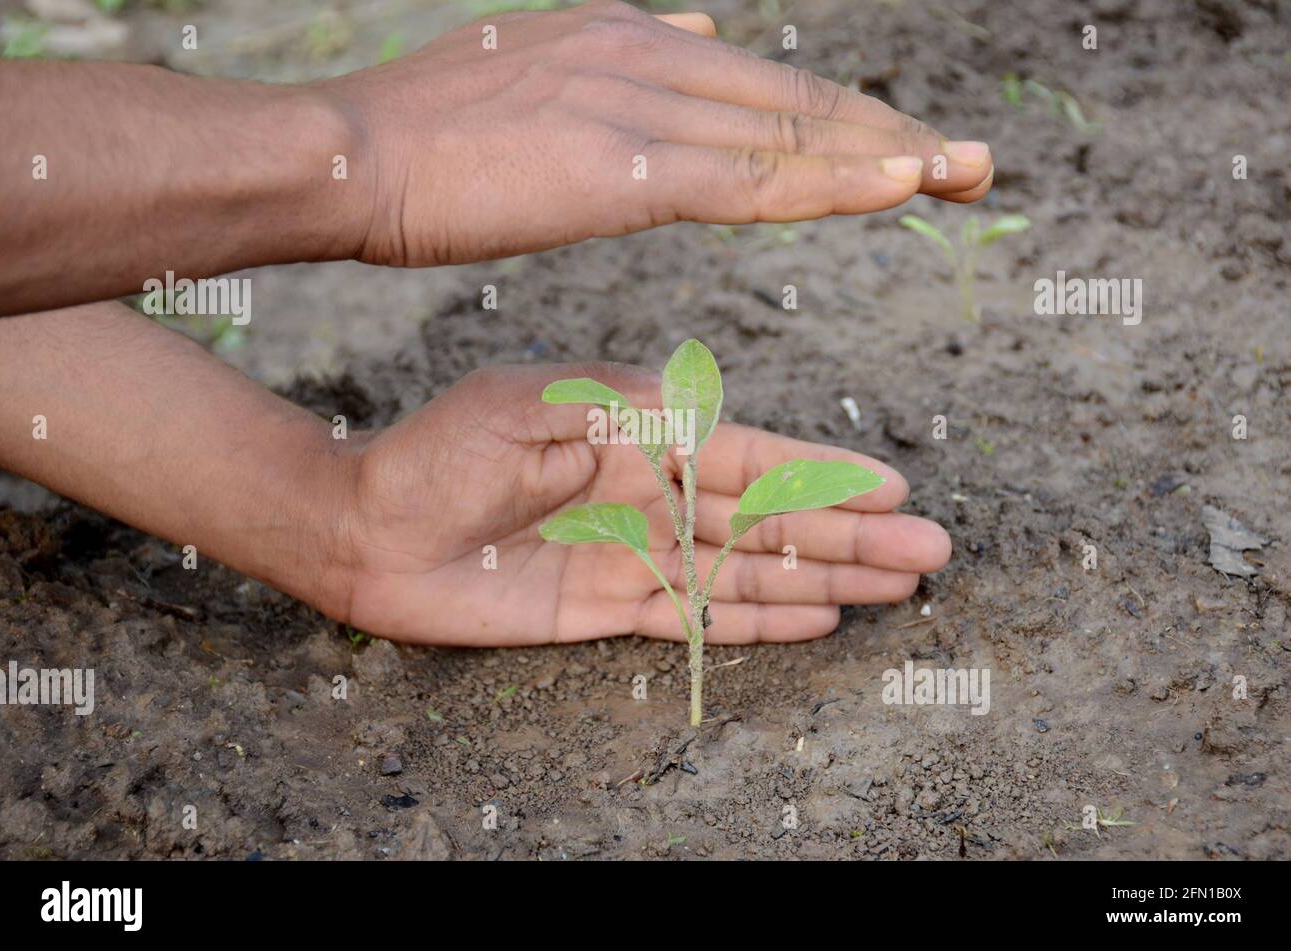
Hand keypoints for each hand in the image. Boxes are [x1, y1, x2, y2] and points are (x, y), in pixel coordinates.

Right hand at [328, 0, 992, 267]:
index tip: (901, 145)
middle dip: (892, 132)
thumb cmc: (420, 140)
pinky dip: (831, 183)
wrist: (347, 153)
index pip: (761, 84)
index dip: (840, 118)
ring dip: (887, 156)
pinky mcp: (627, 167)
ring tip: (966, 177)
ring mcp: (643, 106)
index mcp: (630, 40)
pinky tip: (898, 185)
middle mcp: (651, 54)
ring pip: (792, 134)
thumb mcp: (531, 81)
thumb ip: (618, 70)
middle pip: (800, 99)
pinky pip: (753, 178)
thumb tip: (687, 37)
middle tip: (973, 163)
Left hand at [342, 363, 950, 645]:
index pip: (750, 457)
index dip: (821, 475)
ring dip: (825, 578)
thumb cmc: (443, 452)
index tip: (890, 488)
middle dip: (849, 535)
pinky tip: (817, 621)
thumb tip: (708, 421)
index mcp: (641, 435)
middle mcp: (653, 494)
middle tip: (931, 552)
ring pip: (750, 570)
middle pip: (769, 519)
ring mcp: (638, 552)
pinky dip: (758, 622)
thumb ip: (622, 416)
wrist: (370, 529)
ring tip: (897, 588)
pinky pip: (699, 617)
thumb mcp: (530, 405)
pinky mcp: (611, 605)